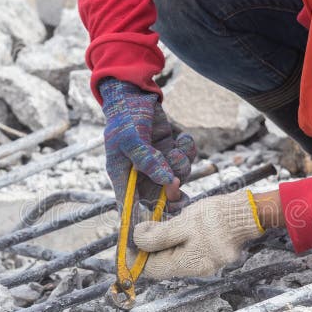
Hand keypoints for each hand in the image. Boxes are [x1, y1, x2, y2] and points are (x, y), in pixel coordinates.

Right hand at [100, 78, 195, 211]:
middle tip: (177, 184)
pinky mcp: (170, 151)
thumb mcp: (131, 139)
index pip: (133, 204)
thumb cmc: (125, 117)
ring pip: (178, 175)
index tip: (164, 216)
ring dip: (181, 164)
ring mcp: (157, 162)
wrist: (134, 94)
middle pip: (161, 195)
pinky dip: (188, 149)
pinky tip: (181, 138)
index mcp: (123, 175)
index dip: (147, 215)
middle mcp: (141, 173)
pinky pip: (187, 159)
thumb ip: (147, 161)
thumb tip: (168, 182)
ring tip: (175, 148)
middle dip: (173, 190)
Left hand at [133, 190, 265, 278]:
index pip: (151, 269)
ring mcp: (203, 263)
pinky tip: (175, 225)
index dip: (135, 257)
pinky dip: (175, 238)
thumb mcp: (185, 223)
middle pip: (161, 263)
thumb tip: (138, 240)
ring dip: (161, 240)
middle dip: (147, 247)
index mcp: (188, 265)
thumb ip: (160, 235)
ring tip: (156, 223)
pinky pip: (184, 249)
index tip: (125, 242)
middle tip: (140, 228)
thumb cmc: (217, 217)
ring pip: (172, 255)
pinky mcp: (208, 254)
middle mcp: (196, 270)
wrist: (247, 213)